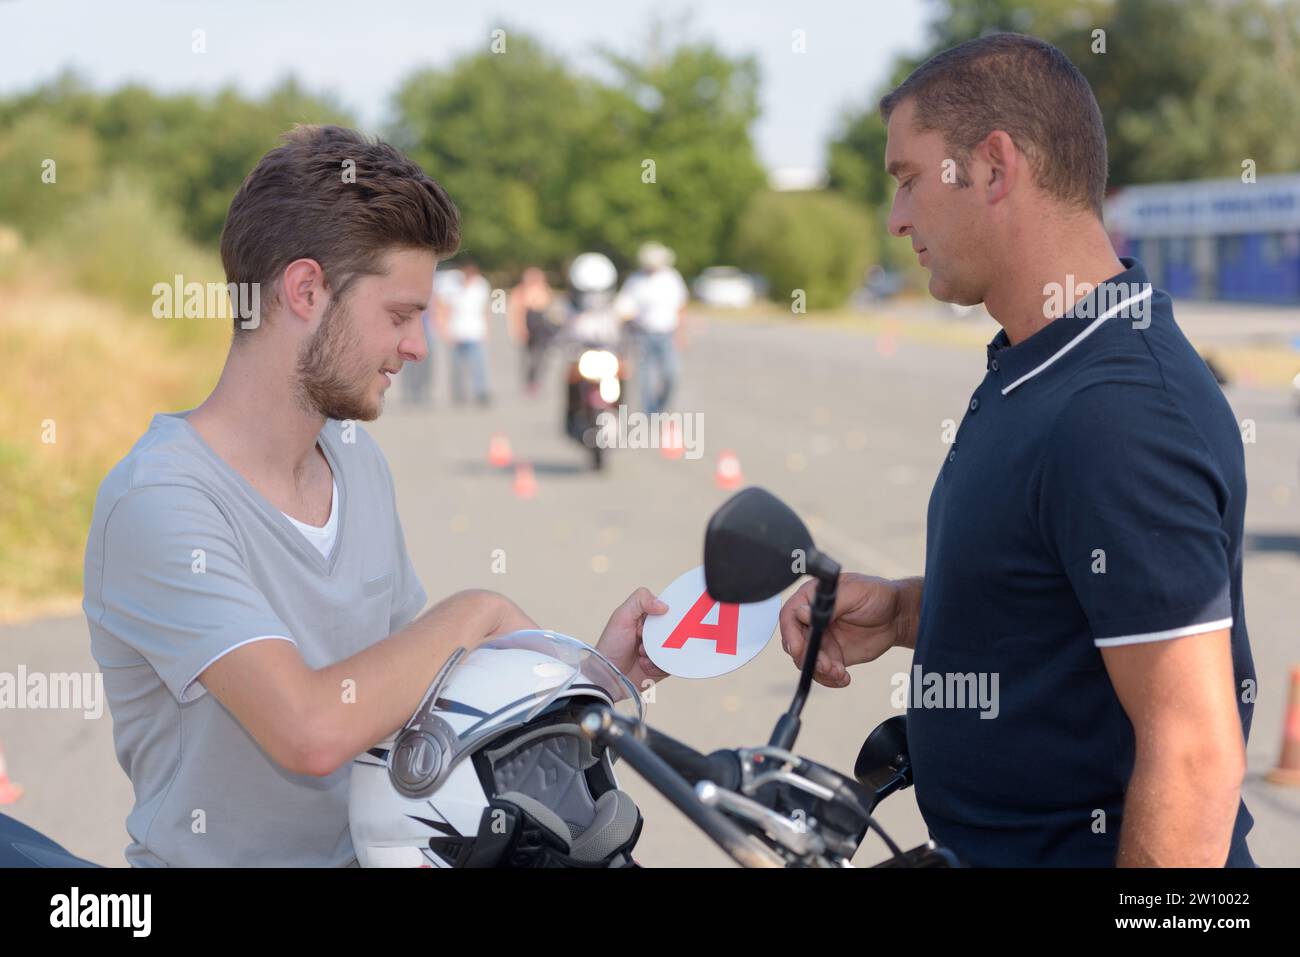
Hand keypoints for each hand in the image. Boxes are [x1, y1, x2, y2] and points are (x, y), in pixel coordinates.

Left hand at [596, 587, 670, 692]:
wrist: (608, 676)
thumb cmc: (611, 645)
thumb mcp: (621, 616)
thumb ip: (640, 601)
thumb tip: (664, 605)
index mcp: (646, 618)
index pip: (666, 609)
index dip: (664, 615)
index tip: (654, 623)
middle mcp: (654, 633)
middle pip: (673, 629)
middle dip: (661, 636)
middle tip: (643, 640)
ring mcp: (660, 650)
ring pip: (675, 647)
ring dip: (658, 651)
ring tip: (641, 654)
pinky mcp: (663, 666)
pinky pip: (672, 663)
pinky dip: (658, 665)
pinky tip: (643, 665)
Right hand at [778, 574, 902, 687]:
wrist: (896, 616)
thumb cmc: (876, 595)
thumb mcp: (854, 593)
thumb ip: (829, 604)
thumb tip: (801, 613)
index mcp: (811, 598)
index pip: (790, 616)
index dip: (790, 634)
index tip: (798, 649)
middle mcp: (811, 620)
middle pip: (795, 642)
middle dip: (807, 658)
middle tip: (826, 665)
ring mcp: (821, 639)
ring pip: (807, 661)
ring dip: (820, 671)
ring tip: (839, 673)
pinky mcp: (832, 655)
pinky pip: (822, 672)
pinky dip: (830, 679)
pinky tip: (844, 678)